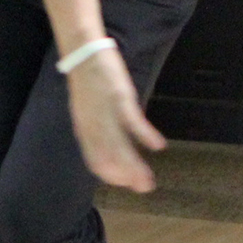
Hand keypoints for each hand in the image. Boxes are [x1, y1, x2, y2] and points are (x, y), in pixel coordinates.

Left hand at [65, 45, 165, 192]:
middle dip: (128, 177)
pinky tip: (159, 146)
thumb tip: (105, 144)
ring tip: (150, 178)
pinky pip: (133, 123)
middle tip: (145, 189)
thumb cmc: (87, 81)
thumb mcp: (86, 109)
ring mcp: (106, 113)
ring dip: (137, 166)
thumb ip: (93, 128)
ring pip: (121, 148)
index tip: (125, 184)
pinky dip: (146, 136)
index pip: (95, 160)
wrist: (83, 53)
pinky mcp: (119, 98)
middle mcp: (93, 125)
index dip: (111, 175)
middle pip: (110, 159)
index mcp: (84, 128)